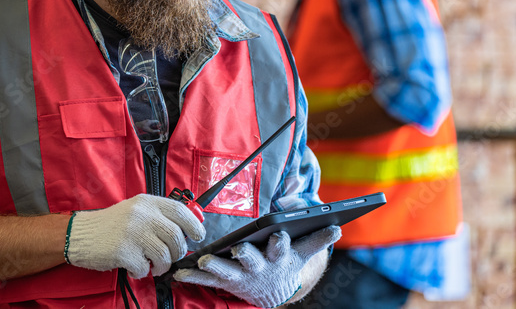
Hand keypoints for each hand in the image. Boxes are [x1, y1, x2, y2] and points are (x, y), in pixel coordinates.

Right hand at [67, 194, 206, 277]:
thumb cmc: (109, 225)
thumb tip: (186, 230)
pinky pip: (145, 268)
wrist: (79, 234)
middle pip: (176, 237)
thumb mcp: (135, 210)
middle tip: (168, 257)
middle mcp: (141, 214)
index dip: (194, 225)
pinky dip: (141, 272)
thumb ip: (158, 216)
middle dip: (177, 252)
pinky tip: (133, 267)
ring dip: (161, 266)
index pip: (180, 210)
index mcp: (146, 202)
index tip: (197, 236)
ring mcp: (133, 232)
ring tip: (151, 265)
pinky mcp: (124, 251)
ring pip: (164, 256)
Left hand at [173, 225, 340, 307]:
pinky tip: (179, 272)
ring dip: (214, 265)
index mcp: (278, 256)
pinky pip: (206, 279)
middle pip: (252, 259)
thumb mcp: (302, 250)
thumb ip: (316, 236)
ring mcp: (240, 275)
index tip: (279, 234)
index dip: (281, 240)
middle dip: (245, 254)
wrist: (274, 291)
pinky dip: (193, 275)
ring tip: (203, 260)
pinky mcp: (224, 281)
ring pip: (226, 271)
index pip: (282, 247)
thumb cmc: (286, 262)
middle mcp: (258, 267)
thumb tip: (336, 225)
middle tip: (238, 249)